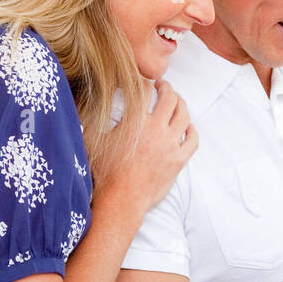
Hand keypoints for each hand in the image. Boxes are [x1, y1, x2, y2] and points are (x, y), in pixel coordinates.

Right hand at [97, 80, 196, 212]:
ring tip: (176, 101)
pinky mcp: (179, 160)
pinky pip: (192, 140)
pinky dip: (192, 130)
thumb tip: (89, 103)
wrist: (121, 199)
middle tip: (162, 85)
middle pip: (169, 98)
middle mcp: (156, 129)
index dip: (144, 82)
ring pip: (184, 116)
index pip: (144, 90)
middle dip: (166, 87)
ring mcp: (170, 145)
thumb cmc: (105, 172)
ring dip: (181, 104)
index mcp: (135, 120)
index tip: (143, 82)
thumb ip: (93, 119)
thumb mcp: (93, 140)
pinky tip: (187, 127)